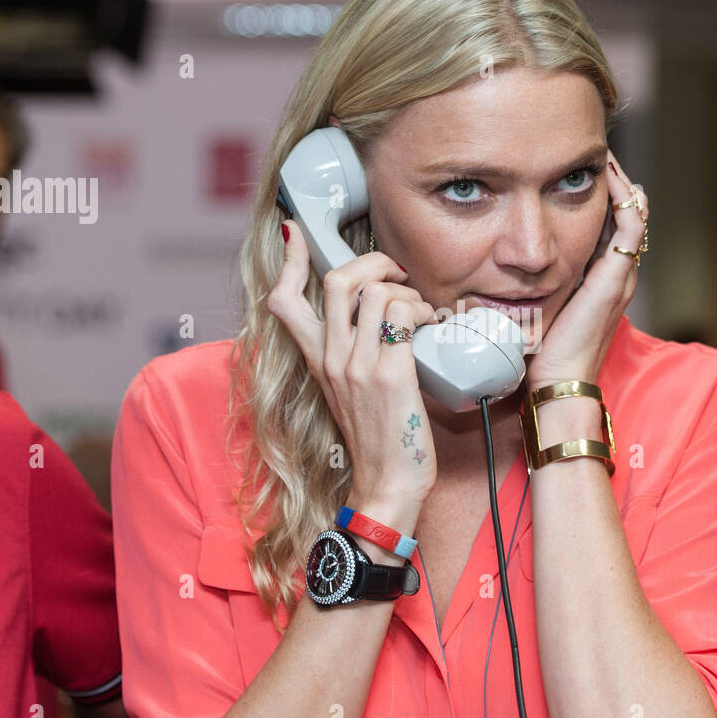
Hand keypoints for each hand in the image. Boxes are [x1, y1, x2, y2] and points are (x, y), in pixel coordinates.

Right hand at [266, 219, 440, 513]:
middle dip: (374, 262)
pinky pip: (402, 314)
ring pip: (374, 291)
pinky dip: (422, 310)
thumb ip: (350, 356)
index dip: (290, 260)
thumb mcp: (347, 393)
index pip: (285, 300)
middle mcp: (331, 358)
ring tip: (421, 313)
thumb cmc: (377, 441)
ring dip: (407, 291)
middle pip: (336, 279)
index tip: (296, 230)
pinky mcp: (389, 374)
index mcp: (316, 360)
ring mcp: (357, 365)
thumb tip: (373, 322)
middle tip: (398, 275)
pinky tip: (431, 327)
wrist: (385, 486)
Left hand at [524, 153, 644, 389]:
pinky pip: (630, 224)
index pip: (609, 225)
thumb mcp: (538, 305)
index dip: (599, 196)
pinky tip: (607, 174)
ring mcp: (620, 274)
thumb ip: (531, 282)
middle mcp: (617, 273)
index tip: (574, 170)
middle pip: (626, 213)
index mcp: (601, 279)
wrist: (558, 380)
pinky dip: (622, 196)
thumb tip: (500, 263)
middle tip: (592, 152)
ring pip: (633, 213)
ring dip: (619, 181)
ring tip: (602, 154)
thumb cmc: (542, 352)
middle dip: (612, 181)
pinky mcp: (616, 276)